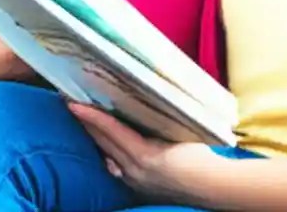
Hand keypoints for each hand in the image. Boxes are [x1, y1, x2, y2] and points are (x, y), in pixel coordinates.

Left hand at [69, 103, 222, 204]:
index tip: (72, 102)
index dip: (90, 115)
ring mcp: (135, 180)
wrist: (217, 188)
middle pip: (103, 141)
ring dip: (94, 136)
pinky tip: (103, 145)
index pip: (110, 130)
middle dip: (86, 122)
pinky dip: (107, 152)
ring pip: (106, 153)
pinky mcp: (138, 187)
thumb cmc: (203, 157)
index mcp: (144, 155)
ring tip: (83, 118)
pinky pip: (115, 166)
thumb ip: (158, 120)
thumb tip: (143, 97)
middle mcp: (134, 169)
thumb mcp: (180, 133)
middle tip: (70, 102)